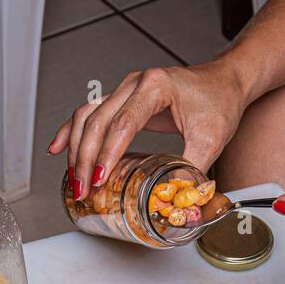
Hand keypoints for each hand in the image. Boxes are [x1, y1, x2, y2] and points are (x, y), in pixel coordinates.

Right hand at [47, 59, 245, 199]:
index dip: (108, 153)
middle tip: (83, 189)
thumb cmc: (219, 101)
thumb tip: (177, 202)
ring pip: (88, 116)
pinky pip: (90, 112)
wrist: (226, 81)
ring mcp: (126, 89)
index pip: (123, 122)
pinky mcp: (123, 98)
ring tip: (74, 179)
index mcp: (156, 87)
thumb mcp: (211, 140)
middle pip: (98, 120)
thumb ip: (192, 171)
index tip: (99, 178)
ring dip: (76, 148)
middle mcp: (136, 84)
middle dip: (86, 158)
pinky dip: (72, 130)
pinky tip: (58, 147)